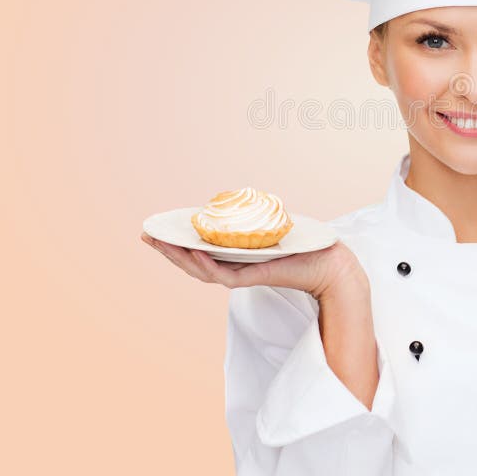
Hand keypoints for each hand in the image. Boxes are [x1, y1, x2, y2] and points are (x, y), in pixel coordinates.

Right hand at [141, 232, 368, 301]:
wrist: (329, 262)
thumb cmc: (303, 244)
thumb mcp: (270, 226)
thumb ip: (252, 219)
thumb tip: (236, 200)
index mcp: (235, 257)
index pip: (198, 252)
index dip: (175, 244)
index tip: (154, 232)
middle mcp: (235, 268)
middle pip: (193, 262)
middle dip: (168, 250)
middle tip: (147, 236)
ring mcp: (243, 274)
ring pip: (203, 270)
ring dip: (180, 257)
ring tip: (161, 244)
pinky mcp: (254, 277)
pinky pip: (224, 275)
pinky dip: (206, 264)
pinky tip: (194, 252)